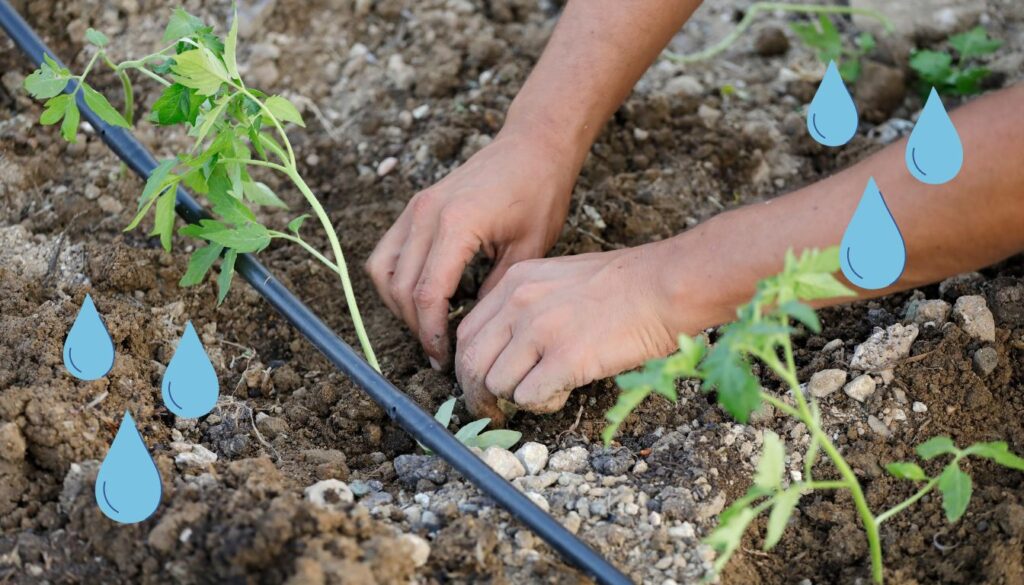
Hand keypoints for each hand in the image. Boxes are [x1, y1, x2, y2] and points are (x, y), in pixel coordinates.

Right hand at [365, 124, 581, 368]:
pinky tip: (424, 295)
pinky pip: (386, 252)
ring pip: (382, 271)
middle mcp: (425, 215)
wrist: (531, 147)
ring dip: (399, 305)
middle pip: (400, 287)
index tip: (444, 357)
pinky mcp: (414, 207)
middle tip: (440, 349)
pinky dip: (395, 280)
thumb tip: (473, 329)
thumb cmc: (539, 193)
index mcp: (456, 225)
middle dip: (416, 326)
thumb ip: (497, 290)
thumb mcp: (530, 249)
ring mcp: (415, 209)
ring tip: (429, 325)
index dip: (431, 332)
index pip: (428, 294)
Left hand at [455, 242, 692, 422]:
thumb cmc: (622, 286)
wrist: (663, 286)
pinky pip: (529, 397)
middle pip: (471, 362)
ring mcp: (540, 330)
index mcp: (514, 283)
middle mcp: (519, 304)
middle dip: (478, 395)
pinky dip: (541, 405)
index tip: (480, 385)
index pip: (466, 333)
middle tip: (493, 412)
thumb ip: (524, 307)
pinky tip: (563, 393)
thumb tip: (504, 350)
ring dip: (515, 399)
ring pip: (496, 384)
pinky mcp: (566, 358)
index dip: (468, 368)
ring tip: (545, 393)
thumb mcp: (556, 279)